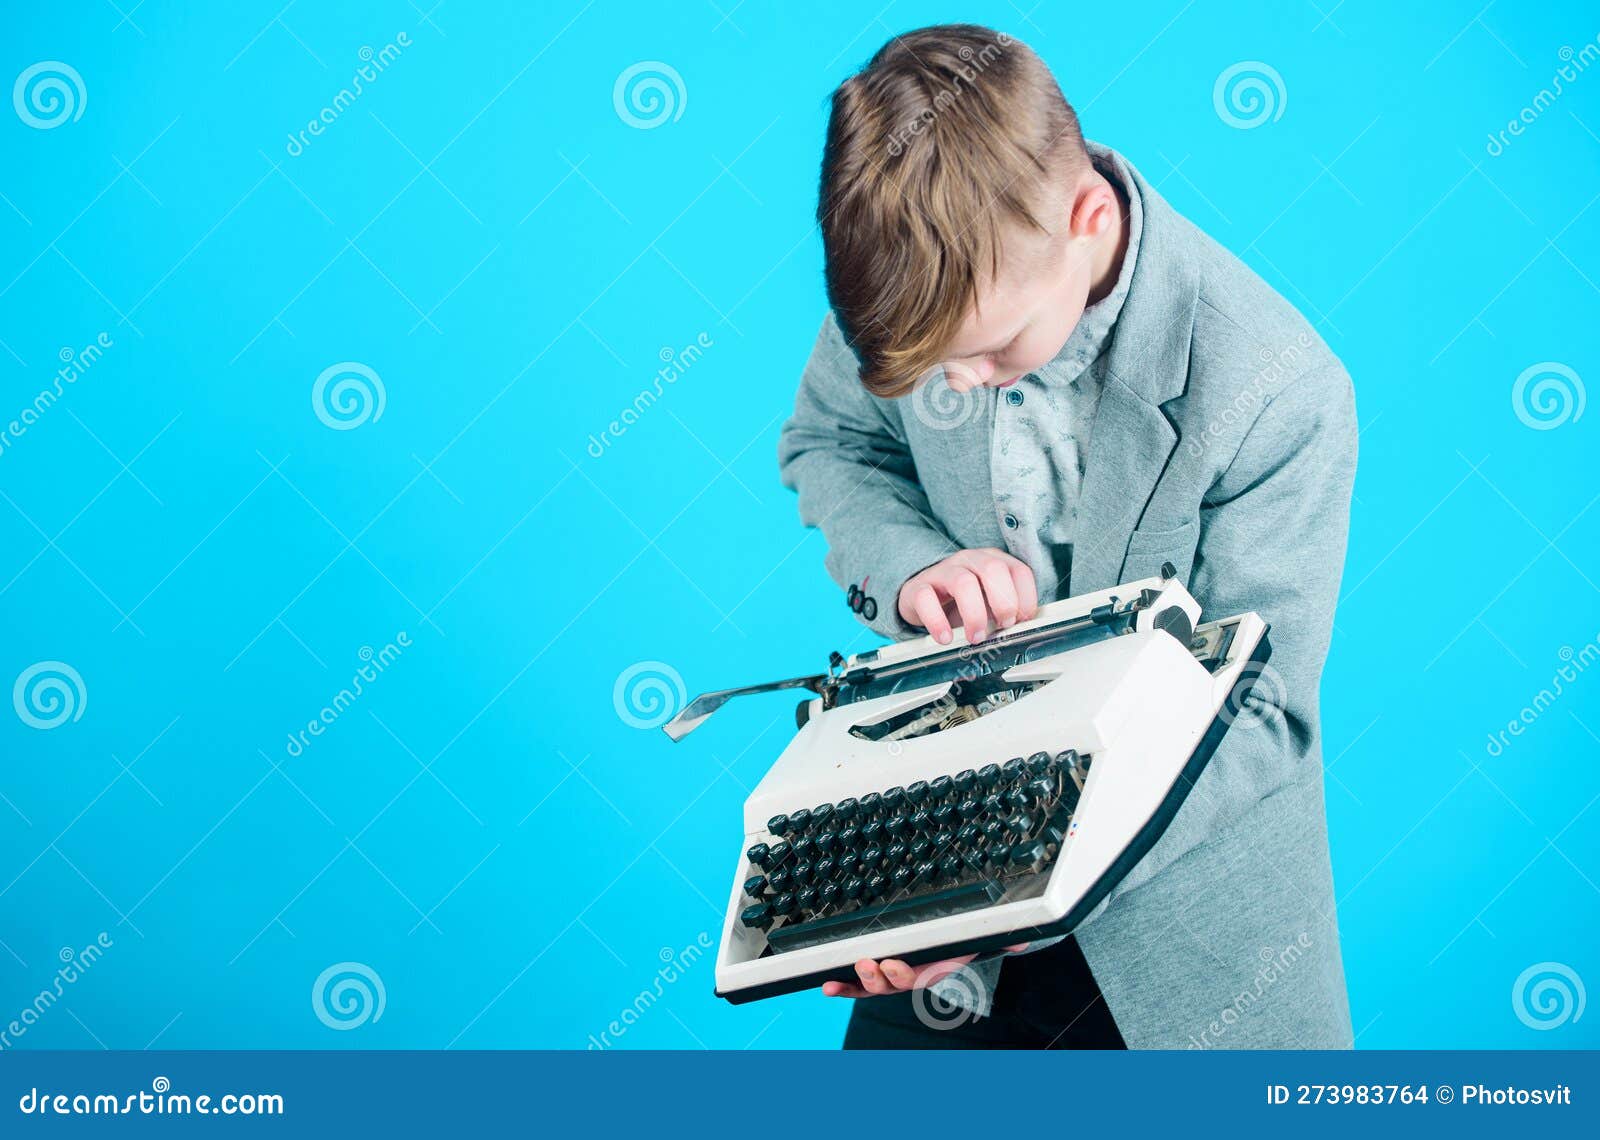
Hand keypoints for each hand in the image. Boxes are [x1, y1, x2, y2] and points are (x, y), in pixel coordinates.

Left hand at [822, 945, 1028, 998]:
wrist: (955, 941)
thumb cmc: (964, 937)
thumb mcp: (984, 935)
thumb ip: (1004, 936)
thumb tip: (1023, 939)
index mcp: (934, 968)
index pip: (917, 976)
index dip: (902, 974)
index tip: (892, 963)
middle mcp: (912, 975)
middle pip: (890, 985)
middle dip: (876, 978)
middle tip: (866, 963)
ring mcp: (893, 975)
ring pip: (873, 985)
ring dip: (856, 982)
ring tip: (840, 975)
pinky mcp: (878, 969)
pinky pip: (859, 983)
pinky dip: (844, 986)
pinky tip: (827, 986)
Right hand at [897, 548, 1038, 644]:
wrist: (922, 597)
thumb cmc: (961, 601)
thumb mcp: (989, 602)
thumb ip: (1005, 612)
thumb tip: (1022, 632)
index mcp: (993, 561)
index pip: (1019, 571)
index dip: (1026, 597)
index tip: (1022, 620)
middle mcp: (970, 561)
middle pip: (993, 569)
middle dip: (1004, 602)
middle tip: (1002, 626)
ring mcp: (943, 571)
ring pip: (963, 582)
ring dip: (974, 615)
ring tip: (975, 637)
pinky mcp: (918, 587)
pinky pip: (926, 598)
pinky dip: (937, 622)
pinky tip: (945, 637)